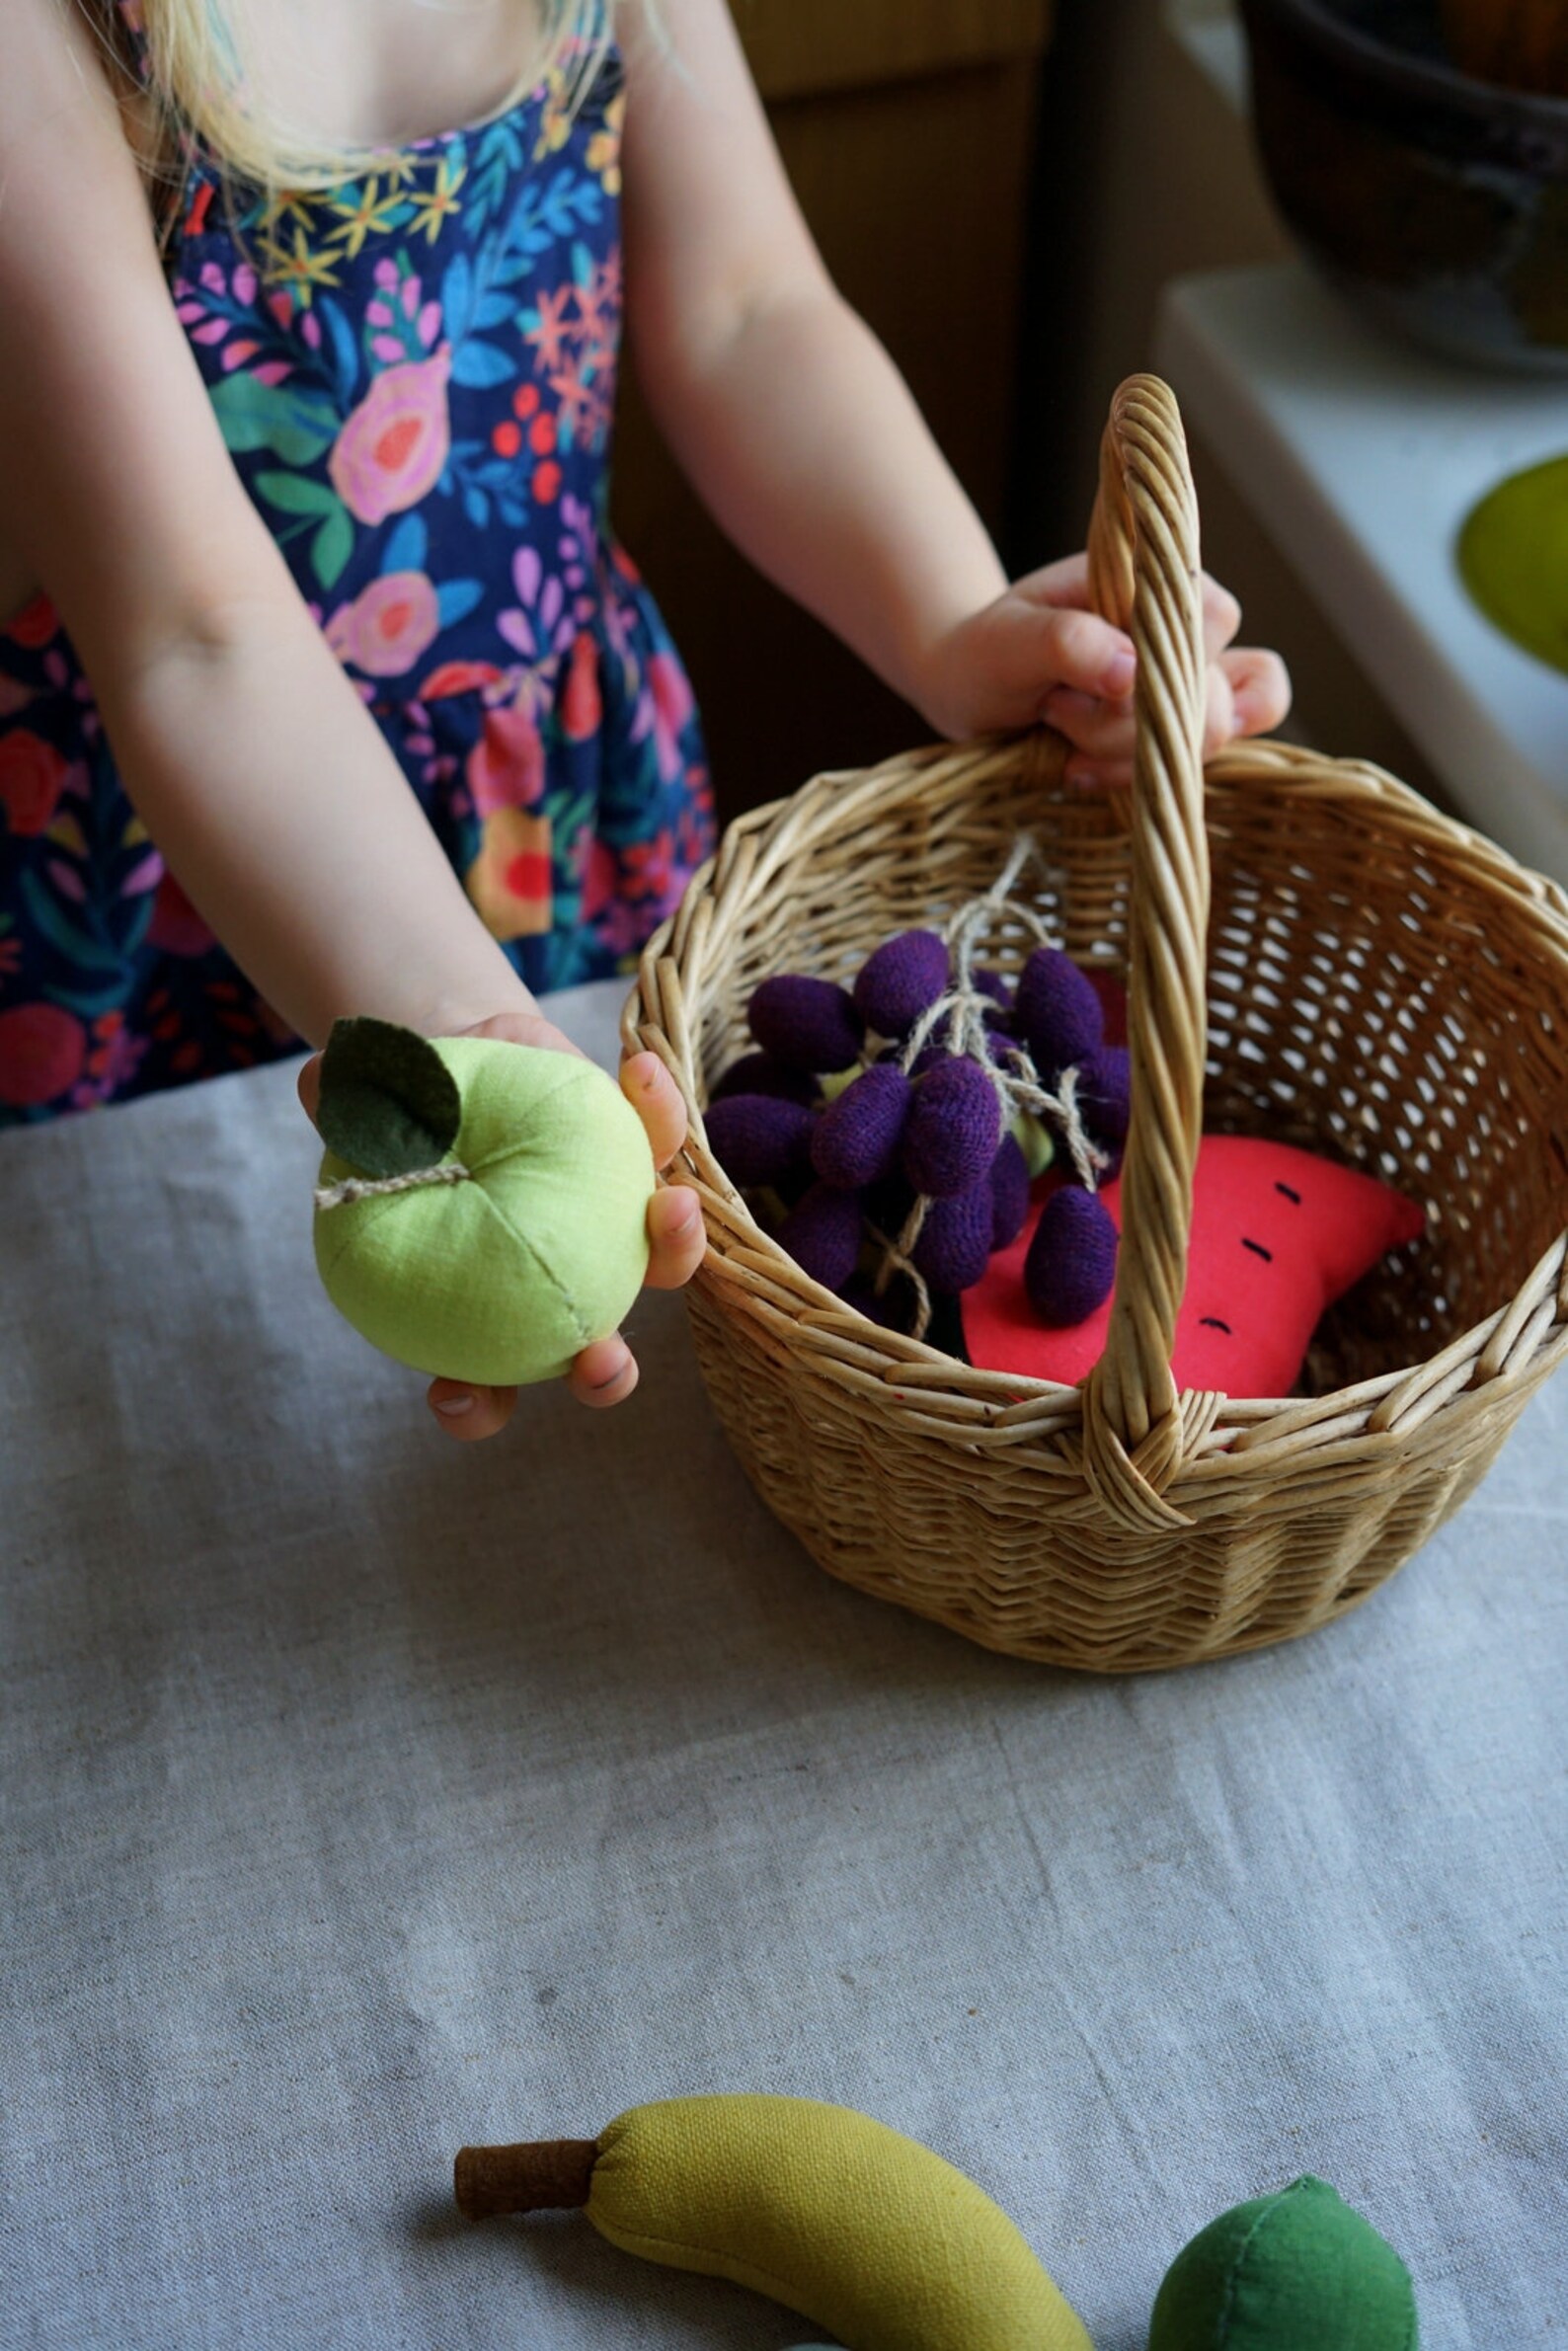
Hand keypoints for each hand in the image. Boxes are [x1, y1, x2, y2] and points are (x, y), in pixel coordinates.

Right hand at [297, 1011, 703, 1441]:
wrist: (467, 1057)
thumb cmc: (409, 1114)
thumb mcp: (370, 1114)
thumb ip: (343, 1108)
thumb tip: (315, 1085)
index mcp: (485, 1307)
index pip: (481, 1387)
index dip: (474, 1407)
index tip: (461, 1393)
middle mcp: (561, 1286)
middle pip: (590, 1356)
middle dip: (603, 1376)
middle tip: (599, 1358)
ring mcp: (612, 1232)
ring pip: (659, 1263)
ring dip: (674, 1247)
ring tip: (670, 1207)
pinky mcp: (640, 1159)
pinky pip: (659, 1140)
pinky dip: (656, 1111)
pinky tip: (639, 1071)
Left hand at [917, 552, 1291, 785]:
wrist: (972, 694)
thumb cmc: (990, 652)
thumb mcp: (1009, 638)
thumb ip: (1067, 641)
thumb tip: (1131, 672)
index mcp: (1156, 580)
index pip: (1211, 622)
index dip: (1155, 669)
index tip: (1070, 685)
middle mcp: (1187, 627)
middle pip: (1213, 694)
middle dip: (1122, 724)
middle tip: (1053, 709)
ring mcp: (1192, 683)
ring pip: (1210, 737)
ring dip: (1124, 754)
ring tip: (1062, 736)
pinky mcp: (1179, 731)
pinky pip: (1204, 761)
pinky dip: (1144, 779)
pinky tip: (1087, 769)